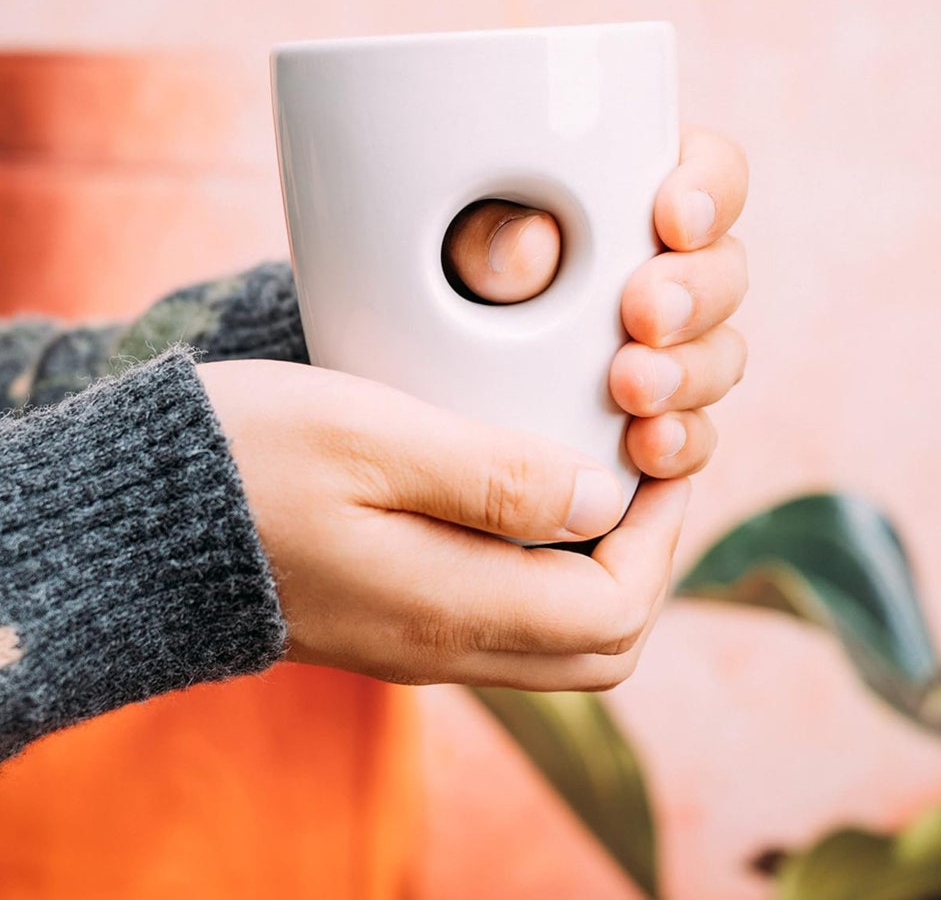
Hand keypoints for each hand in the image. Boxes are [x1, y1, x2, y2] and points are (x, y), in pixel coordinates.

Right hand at [199, 359, 688, 688]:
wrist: (136, 521)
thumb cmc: (244, 461)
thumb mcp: (371, 438)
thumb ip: (495, 476)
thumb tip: (600, 496)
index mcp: (451, 607)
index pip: (617, 609)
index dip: (661, 533)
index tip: (658, 453)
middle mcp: (444, 645)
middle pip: (602, 645)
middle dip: (647, 557)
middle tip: (642, 467)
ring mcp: (418, 641)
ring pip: (559, 638)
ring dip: (601, 563)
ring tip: (596, 472)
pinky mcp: (393, 620)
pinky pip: (508, 616)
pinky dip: (548, 567)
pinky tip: (528, 494)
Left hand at [444, 125, 748, 478]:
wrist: (387, 364)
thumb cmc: (420, 274)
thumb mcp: (436, 241)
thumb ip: (482, 235)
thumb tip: (530, 248)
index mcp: (628, 196)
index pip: (706, 173)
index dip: (709, 191)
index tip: (671, 218)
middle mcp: (657, 269)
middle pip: (723, 272)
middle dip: (695, 295)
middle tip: (644, 313)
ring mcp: (658, 347)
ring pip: (717, 357)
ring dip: (690, 374)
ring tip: (634, 390)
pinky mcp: (644, 417)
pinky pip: (689, 434)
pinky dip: (679, 444)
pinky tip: (647, 450)